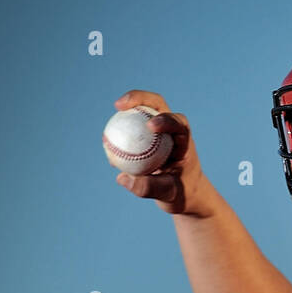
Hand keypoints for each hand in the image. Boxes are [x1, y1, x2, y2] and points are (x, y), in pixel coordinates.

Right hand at [112, 90, 213, 215]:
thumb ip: (149, 187)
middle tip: (120, 105)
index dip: (165, 119)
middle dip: (140, 98)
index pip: (178, 123)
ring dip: (128, 108)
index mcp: (184, 142)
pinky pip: (133, 127)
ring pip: (143, 111)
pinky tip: (107, 141)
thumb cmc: (181, 193)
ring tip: (113, 117)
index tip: (150, 126)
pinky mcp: (148, 136)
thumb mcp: (169, 194)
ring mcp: (160, 131)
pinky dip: (121, 129)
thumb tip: (123, 178)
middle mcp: (172, 130)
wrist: (184, 194)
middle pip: (158, 105)